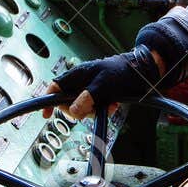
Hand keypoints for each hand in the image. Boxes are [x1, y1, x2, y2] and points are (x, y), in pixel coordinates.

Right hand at [46, 46, 167, 120]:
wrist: (141, 72)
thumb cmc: (120, 72)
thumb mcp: (103, 84)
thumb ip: (87, 97)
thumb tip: (72, 111)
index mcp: (77, 74)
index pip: (56, 87)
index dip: (49, 100)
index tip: (46, 115)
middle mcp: (81, 82)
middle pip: (68, 102)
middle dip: (79, 110)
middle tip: (91, 110)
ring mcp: (90, 90)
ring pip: (82, 108)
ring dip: (94, 111)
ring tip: (109, 105)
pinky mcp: (99, 96)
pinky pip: (95, 108)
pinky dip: (103, 109)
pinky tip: (113, 106)